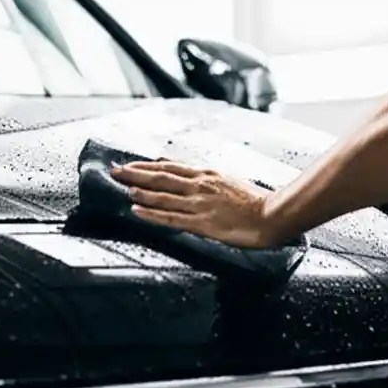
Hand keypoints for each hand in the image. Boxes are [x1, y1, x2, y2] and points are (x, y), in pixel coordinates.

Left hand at [110, 161, 283, 248]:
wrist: (272, 215)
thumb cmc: (257, 202)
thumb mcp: (231, 183)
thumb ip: (211, 182)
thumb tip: (196, 179)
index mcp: (208, 175)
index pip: (172, 168)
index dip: (149, 166)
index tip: (132, 165)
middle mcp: (200, 186)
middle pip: (161, 177)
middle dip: (136, 174)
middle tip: (116, 170)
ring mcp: (199, 204)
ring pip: (162, 196)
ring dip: (140, 192)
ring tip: (123, 189)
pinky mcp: (202, 223)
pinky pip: (171, 217)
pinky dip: (151, 214)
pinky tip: (137, 211)